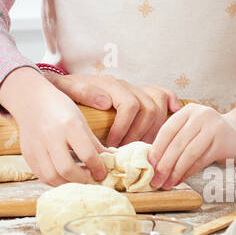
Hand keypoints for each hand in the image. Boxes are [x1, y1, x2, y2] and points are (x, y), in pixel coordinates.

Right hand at [0, 67, 107, 185]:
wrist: (31, 100)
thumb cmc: (60, 108)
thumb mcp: (80, 120)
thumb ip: (94, 143)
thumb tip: (113, 158)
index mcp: (69, 125)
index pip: (87, 154)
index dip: (98, 168)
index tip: (102, 173)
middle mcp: (51, 136)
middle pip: (67, 169)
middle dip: (82, 179)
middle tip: (89, 177)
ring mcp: (36, 146)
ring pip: (52, 177)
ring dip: (67, 183)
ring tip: (76, 178)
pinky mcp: (27, 153)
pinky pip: (41, 175)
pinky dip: (54, 181)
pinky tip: (63, 176)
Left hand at [43, 72, 178, 146]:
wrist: (64, 83)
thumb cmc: (63, 90)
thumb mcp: (64, 88)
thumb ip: (80, 92)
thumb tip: (106, 102)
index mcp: (110, 84)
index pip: (130, 105)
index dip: (124, 128)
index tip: (112, 144)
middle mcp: (126, 86)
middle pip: (148, 108)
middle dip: (138, 133)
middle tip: (125, 151)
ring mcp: (135, 90)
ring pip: (157, 108)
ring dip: (151, 130)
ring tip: (137, 147)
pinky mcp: (140, 95)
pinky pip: (164, 95)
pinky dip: (171, 104)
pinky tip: (172, 113)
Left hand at [148, 101, 235, 189]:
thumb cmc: (209, 134)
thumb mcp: (191, 129)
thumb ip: (175, 138)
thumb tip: (152, 161)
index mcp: (188, 111)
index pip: (167, 130)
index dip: (156, 148)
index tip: (148, 164)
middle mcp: (200, 115)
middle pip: (177, 143)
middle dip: (164, 164)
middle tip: (155, 179)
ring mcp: (212, 128)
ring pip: (188, 153)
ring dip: (175, 171)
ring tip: (166, 183)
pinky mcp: (222, 142)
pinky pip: (200, 160)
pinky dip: (188, 172)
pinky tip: (179, 180)